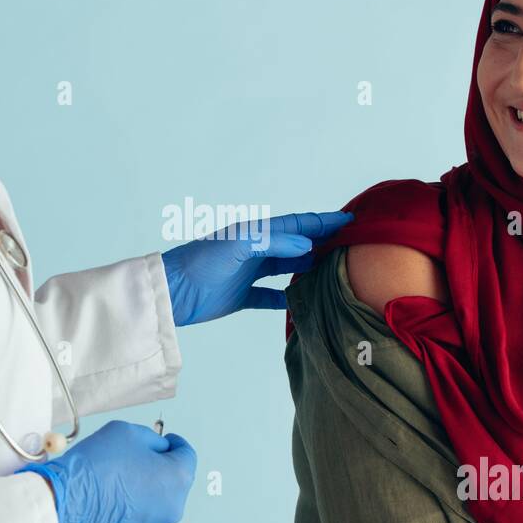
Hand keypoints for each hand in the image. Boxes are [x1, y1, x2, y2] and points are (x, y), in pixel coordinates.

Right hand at [17, 420, 196, 522]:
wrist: (64, 501)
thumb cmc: (95, 465)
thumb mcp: (129, 432)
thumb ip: (153, 440)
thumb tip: (159, 449)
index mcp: (177, 479)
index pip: (187, 455)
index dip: (176, 444)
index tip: (168, 442)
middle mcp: (172, 509)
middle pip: (174, 483)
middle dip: (160, 470)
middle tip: (136, 460)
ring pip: (157, 505)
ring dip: (145, 493)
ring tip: (118, 482)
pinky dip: (131, 512)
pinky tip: (110, 501)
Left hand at [160, 210, 353, 325]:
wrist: (171, 293)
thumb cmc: (201, 263)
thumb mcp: (239, 245)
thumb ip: (274, 243)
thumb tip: (308, 246)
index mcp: (255, 232)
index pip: (297, 225)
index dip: (323, 222)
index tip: (350, 220)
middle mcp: (255, 250)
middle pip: (296, 246)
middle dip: (322, 243)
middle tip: (351, 245)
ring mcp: (248, 273)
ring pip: (287, 269)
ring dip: (309, 269)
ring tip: (335, 270)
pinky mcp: (240, 296)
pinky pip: (270, 297)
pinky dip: (287, 299)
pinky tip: (304, 302)